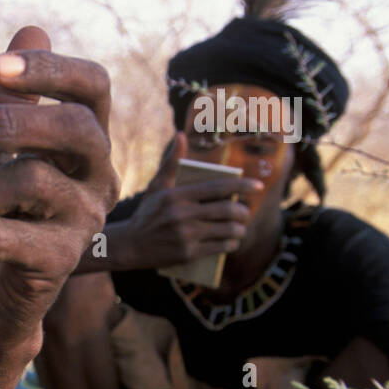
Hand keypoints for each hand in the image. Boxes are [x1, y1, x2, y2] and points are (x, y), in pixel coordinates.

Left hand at [0, 26, 120, 352]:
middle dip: (4, 123)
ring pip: (27, 181)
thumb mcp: (2, 156)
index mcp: (88, 145)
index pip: (94, 87)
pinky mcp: (62, 262)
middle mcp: (99, 178)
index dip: (51, 69)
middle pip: (74, 128)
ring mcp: (85, 221)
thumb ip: (15, 101)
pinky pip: (3, 237)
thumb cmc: (2, 218)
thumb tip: (31, 28)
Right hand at [111, 132, 263, 270]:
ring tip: (239, 228)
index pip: (218, 188)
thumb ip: (172, 162)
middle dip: (243, 212)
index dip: (242, 186)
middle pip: (228, 210)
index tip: (259, 186)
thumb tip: (181, 135)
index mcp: (177, 195)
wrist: (130, 245)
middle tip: (245, 212)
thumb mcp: (157, 186)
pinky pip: (220, 247)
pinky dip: (231, 243)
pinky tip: (231, 241)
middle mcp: (182, 215)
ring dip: (240, 229)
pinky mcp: (188, 253)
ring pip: (228, 230)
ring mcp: (185, 235)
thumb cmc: (148, 213)